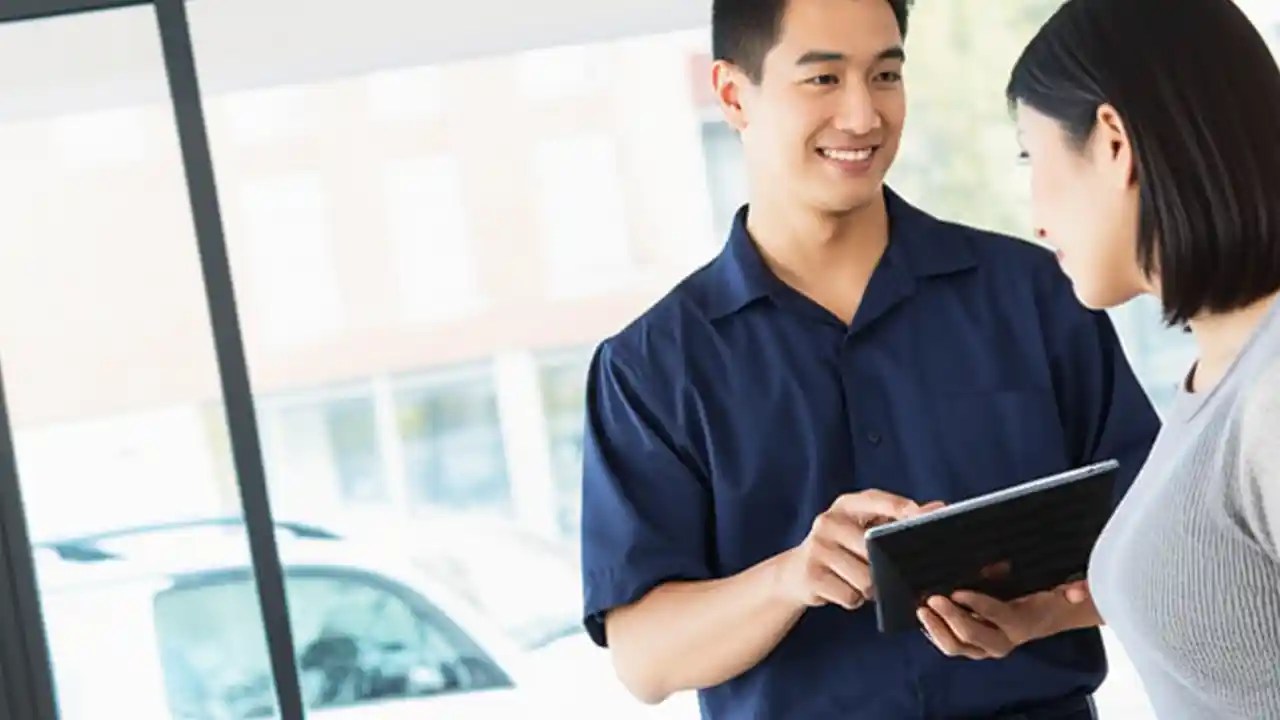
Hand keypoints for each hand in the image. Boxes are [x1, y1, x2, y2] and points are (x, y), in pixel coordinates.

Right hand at [777, 491, 943, 611]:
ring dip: (870, 589)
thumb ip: (897, 519)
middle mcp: (829, 521)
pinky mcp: (811, 576)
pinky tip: (845, 590)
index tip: (924, 519)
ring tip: (862, 582)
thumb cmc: (843, 549)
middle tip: (886, 572)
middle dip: (886, 566)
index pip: (878, 501)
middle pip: (875, 548)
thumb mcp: (863, 529)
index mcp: (845, 505)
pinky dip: (854, 600)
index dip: (902, 509)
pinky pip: (850, 597)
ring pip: (866, 579)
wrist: (796, 573)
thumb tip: (938, 507)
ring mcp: (817, 548)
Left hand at [917, 580, 1091, 659]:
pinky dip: (937, 634)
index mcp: (1021, 624)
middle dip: (951, 617)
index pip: (997, 615)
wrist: (1049, 617)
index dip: (977, 603)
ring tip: (923, 610)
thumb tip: (1076, 592)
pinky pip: (953, 646)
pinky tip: (926, 618)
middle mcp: (1003, 641)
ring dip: (938, 630)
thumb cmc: (1048, 596)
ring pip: (958, 647)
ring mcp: (987, 647)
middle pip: (972, 635)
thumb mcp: (1062, 588)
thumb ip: (1073, 589)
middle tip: (934, 598)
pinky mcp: (975, 647)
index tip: (957, 591)